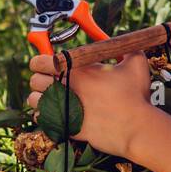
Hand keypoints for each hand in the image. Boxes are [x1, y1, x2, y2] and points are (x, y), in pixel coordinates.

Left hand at [27, 53, 154, 157]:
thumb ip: (122, 47)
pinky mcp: (64, 127)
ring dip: (40, 98)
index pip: (40, 61)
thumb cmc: (136, 95)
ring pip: (34, 101)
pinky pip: (42, 120)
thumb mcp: (135, 61)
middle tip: (52, 81)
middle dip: (41, 79)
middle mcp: (65, 88)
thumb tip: (117, 43)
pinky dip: (45, 115)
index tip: (48, 64)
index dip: (40, 61)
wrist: (136, 128)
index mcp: (76, 69)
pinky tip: (56, 113)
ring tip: (52, 97)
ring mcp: (63, 109)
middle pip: (34, 80)